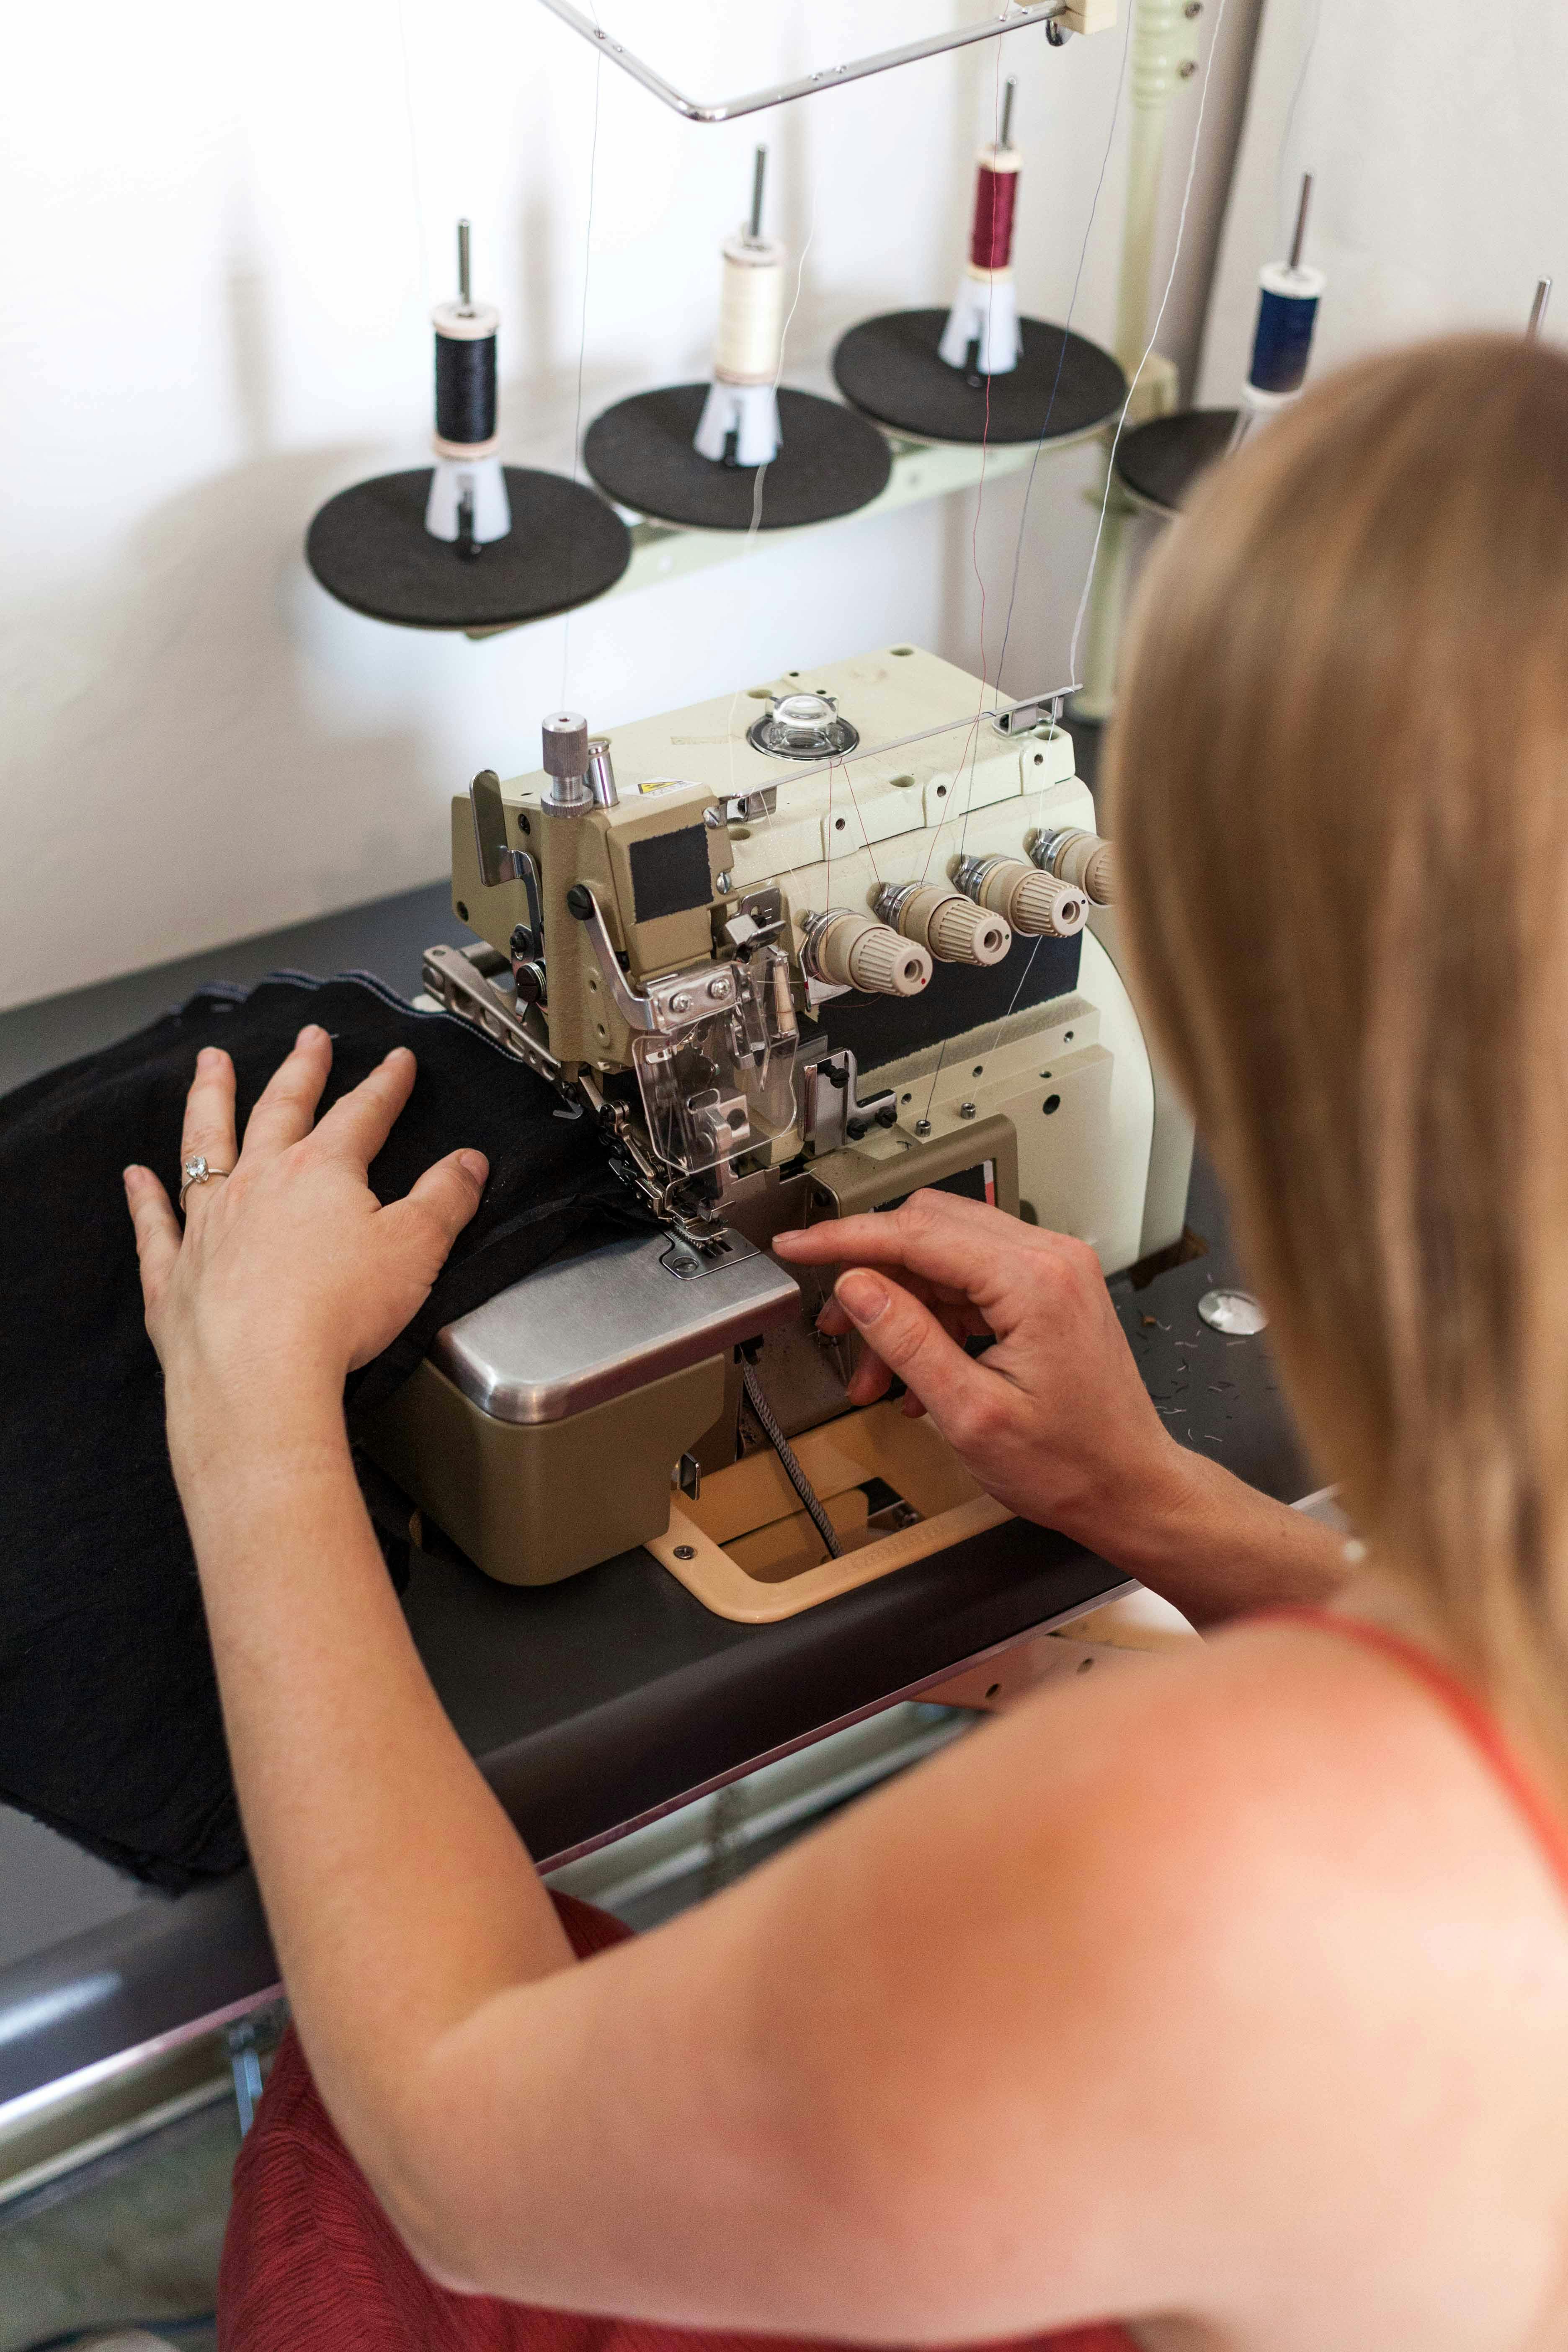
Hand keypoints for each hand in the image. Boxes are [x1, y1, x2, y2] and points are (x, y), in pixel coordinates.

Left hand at [124, 1027, 486, 1439]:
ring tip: (209, 1066)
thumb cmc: (336, 1313)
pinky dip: (145, 1200)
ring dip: (209, 1101)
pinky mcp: (174, 1275)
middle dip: (301, 1071)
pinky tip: (136, 1178)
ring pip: (206, 1146)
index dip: (385, 1085)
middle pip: (279, 1110)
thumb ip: (444, 1200)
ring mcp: (209, 1226)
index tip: (397, 1061)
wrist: (259, 1374)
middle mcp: (257, 1185)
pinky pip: (156, 1226)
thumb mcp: (416, 1249)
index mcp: (320, 1173)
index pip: (361, 1114)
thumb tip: (468, 1163)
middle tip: (310, 1039)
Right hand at [772, 1189, 1186, 1549]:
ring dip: (899, 1305)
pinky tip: (913, 1373)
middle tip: (833, 1323)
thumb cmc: (1073, 1465)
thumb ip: (908, 1341)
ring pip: (945, 1255)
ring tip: (871, 1372)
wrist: (1130, 1489)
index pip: (916, 1233)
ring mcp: (1053, 1271)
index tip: (797, 1247)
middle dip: (871, 1274)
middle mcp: (1050, 1259)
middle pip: (929, 1228)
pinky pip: (971, 1282)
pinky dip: (933, 1319)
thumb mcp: (971, 1414)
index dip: (845, 1239)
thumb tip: (856, 1287)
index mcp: (1035, 1280)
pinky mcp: (1049, 1290)